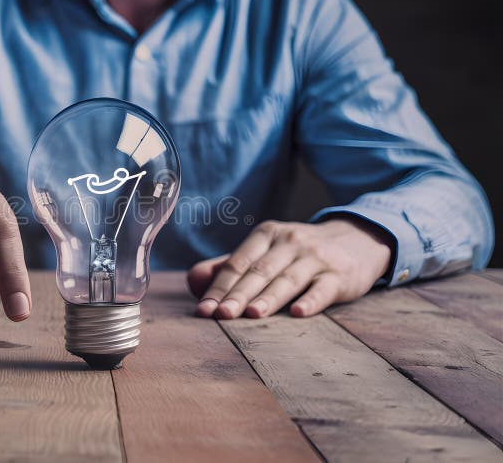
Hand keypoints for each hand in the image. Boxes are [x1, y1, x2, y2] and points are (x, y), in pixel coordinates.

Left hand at [188, 217, 392, 318]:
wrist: (358, 240)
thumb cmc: (299, 253)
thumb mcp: (265, 252)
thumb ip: (229, 266)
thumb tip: (193, 281)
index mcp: (266, 235)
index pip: (238, 263)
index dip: (219, 287)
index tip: (203, 309)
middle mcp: (290, 242)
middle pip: (259, 272)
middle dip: (237, 295)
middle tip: (219, 315)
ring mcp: (316, 258)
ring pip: (287, 280)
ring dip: (268, 298)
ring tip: (250, 314)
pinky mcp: (340, 275)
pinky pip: (323, 289)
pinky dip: (310, 301)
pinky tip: (297, 314)